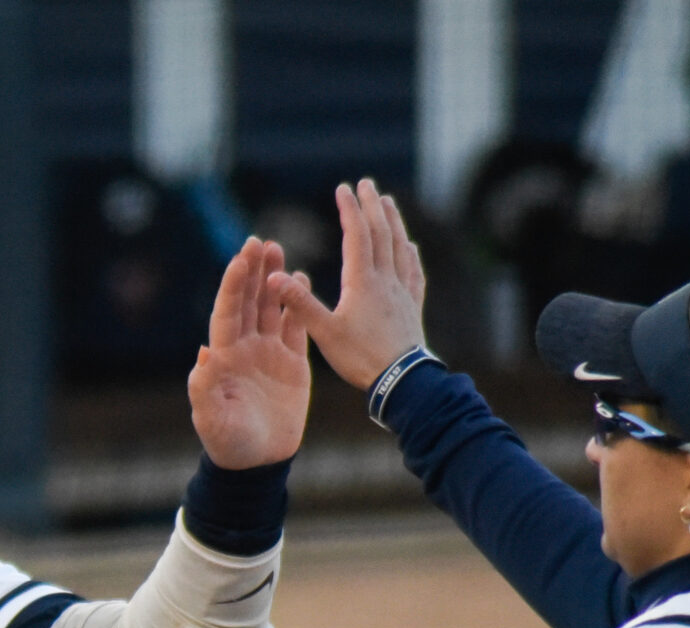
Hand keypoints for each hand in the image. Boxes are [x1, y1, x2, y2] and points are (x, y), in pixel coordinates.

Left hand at [187, 236, 310, 469]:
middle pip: (247, 302)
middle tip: (260, 241)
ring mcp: (267, 354)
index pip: (227, 313)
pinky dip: (296, 303)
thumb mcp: (212, 421)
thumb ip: (204, 391)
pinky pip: (294, 326)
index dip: (232, 285)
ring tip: (277, 249)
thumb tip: (202, 357)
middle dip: (252, 272)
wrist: (257, 464)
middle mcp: (244, 349)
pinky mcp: (291, 363)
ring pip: (269, 307)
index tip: (240, 258)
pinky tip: (301, 278)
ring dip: (272, 279)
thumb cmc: (229, 444)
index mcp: (224, 358)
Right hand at [279, 179, 429, 391]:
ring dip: (393, 221)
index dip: (349, 210)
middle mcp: (385, 280)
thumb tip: (275, 277)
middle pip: (381, 233)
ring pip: (399, 247)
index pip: (356, 236)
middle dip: (372, 206)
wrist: (401, 380)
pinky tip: (410, 246)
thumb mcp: (324, 332)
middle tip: (367, 184)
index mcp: (362, 282)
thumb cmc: (360, 358)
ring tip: (388, 202)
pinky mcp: (412, 306)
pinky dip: (410, 253)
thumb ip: (299, 304)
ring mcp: (402, 292)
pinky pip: (413, 271)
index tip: (343, 189)